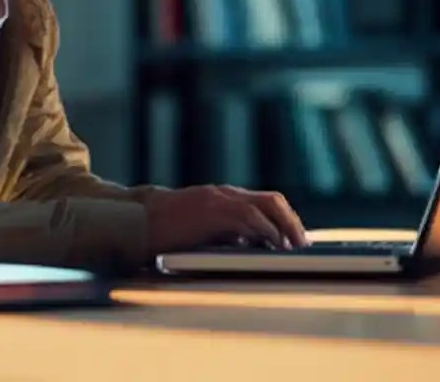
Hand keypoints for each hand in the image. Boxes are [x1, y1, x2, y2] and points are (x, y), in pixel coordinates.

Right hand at [143, 185, 307, 254]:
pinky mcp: (212, 210)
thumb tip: (248, 245)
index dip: (285, 220)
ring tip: (295, 245)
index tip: (296, 238)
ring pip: (267, 205)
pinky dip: (266, 229)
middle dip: (292, 222)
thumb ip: (224, 232)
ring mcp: (219, 199)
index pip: (265, 202)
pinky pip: (248, 216)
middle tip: (303, 244)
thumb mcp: (200, 228)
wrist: (136, 220)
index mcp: (223, 197)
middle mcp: (225, 194)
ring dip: (286, 225)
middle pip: (272, 200)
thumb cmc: (164, 229)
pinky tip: (274, 243)